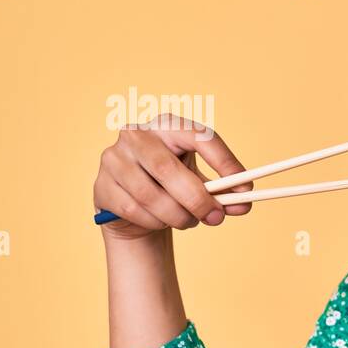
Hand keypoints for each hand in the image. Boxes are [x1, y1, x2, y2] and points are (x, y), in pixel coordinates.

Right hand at [93, 112, 253, 240]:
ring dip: (178, 216)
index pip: (198, 135)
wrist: (134, 206)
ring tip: (189, 222)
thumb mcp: (201, 184)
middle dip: (197, 199)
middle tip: (216, 217)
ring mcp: (114, 159)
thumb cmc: (173, 188)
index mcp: (167, 125)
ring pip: (150, 195)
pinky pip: (134, 210)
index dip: (223, 160)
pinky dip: (156, 222)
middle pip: (167, 168)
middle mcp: (136, 135)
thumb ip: (224, 193)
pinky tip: (162, 222)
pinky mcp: (102, 186)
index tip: (245, 186)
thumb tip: (244, 204)